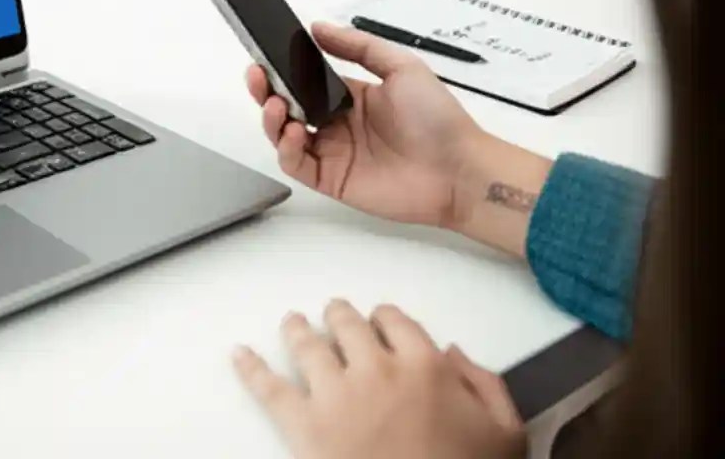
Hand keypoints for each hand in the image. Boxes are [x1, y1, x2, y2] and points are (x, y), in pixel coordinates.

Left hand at [232, 300, 524, 458]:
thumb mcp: (506, 433)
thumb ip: (486, 385)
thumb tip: (456, 355)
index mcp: (425, 367)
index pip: (396, 322)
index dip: (385, 318)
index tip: (379, 319)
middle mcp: (376, 370)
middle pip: (348, 326)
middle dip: (340, 316)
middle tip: (333, 313)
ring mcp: (335, 396)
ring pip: (308, 345)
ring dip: (298, 329)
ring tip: (292, 322)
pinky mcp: (304, 425)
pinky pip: (268, 387)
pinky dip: (250, 368)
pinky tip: (239, 355)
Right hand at [247, 22, 481, 227]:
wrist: (458, 170)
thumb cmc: (438, 119)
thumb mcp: (402, 67)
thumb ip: (359, 46)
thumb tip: (318, 28)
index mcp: (351, 97)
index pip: (305, 82)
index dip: (283, 70)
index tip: (267, 55)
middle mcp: (336, 124)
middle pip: (288, 107)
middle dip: (267, 91)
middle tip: (257, 76)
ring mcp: (332, 153)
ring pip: (285, 135)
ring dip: (272, 119)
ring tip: (276, 105)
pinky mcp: (331, 180)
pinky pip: (296, 164)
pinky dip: (286, 148)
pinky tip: (294, 131)